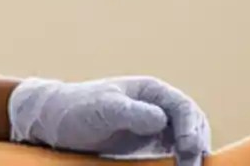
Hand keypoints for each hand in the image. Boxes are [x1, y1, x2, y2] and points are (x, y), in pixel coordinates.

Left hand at [7, 76, 210, 165]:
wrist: (53, 122)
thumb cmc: (75, 110)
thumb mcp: (102, 110)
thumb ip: (131, 113)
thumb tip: (161, 119)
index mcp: (150, 91)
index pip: (183, 108)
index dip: (191, 129)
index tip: (188, 150)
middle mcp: (157, 106)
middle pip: (192, 124)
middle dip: (196, 145)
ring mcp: (154, 125)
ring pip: (186, 140)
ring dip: (191, 155)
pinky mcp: (147, 143)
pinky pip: (173, 152)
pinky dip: (179, 161)